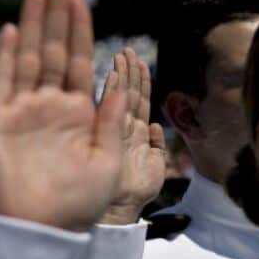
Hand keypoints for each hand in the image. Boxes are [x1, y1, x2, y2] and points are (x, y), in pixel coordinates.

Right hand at [0, 0, 124, 231]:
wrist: (38, 233)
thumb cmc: (77, 208)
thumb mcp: (108, 163)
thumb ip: (113, 124)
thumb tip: (122, 85)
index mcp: (76, 115)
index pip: (78, 62)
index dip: (80, 30)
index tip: (83, 0)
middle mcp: (48, 108)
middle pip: (52, 51)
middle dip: (57, 16)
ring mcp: (22, 112)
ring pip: (28, 58)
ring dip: (33, 24)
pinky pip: (2, 82)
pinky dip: (7, 55)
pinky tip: (14, 29)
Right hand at [100, 47, 166, 224]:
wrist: (120, 209)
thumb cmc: (135, 192)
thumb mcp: (155, 167)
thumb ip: (157, 145)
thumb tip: (157, 126)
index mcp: (137, 133)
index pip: (140, 100)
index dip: (141, 80)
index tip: (140, 60)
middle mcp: (124, 127)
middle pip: (128, 92)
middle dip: (129, 70)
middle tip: (127, 49)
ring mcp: (112, 129)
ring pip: (118, 95)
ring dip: (120, 73)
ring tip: (121, 54)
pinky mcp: (101, 134)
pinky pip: (106, 108)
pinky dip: (110, 90)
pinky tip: (110, 73)